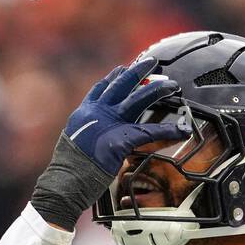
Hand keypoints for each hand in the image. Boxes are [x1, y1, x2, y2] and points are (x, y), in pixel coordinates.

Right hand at [31, 58, 186, 231]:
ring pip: (138, 99)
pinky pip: (150, 132)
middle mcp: (97, 112)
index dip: (115, 76)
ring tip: (171, 86)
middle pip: (122, 84)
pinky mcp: (121, 140)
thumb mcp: (74, 143)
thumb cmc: (69, 170)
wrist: (64, 182)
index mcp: (85, 112)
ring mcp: (109, 123)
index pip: (102, 87)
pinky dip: (167, 131)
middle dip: (139, 71)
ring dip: (157, 90)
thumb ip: (87, 132)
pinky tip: (180, 128)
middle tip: (151, 62)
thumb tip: (94, 136)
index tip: (124, 68)